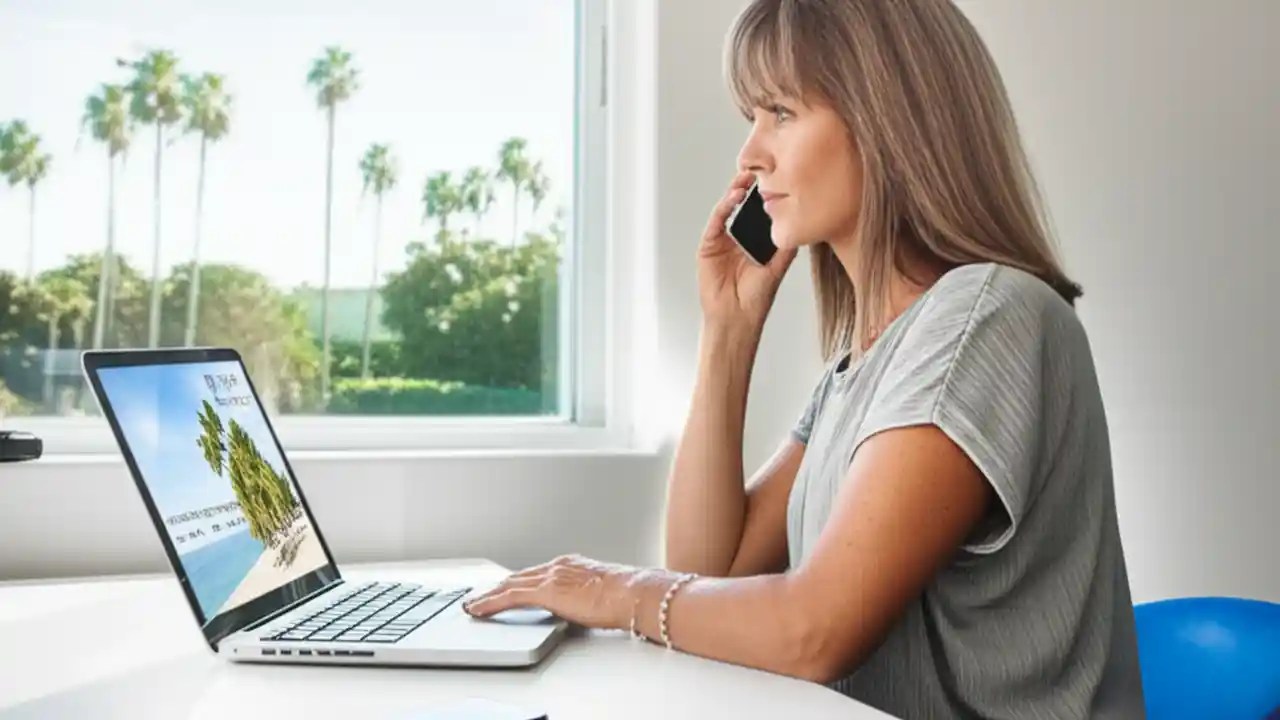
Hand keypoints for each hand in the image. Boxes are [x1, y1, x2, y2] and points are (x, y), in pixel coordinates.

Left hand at [463, 554, 643, 629]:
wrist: (634, 593)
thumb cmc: (627, 596)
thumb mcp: (602, 594)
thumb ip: (586, 598)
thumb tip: (584, 610)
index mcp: (571, 565)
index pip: (535, 574)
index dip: (515, 582)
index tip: (503, 589)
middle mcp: (557, 566)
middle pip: (517, 577)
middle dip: (496, 587)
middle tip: (478, 597)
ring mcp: (550, 576)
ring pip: (508, 585)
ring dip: (487, 596)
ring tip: (472, 606)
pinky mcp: (546, 591)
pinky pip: (509, 597)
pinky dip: (490, 603)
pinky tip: (478, 610)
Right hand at [698, 171, 798, 327]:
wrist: (737, 318)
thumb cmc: (756, 299)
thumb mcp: (777, 267)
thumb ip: (786, 246)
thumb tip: (802, 222)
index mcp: (755, 243)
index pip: (760, 214)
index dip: (768, 197)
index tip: (779, 180)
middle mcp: (738, 238)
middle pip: (744, 207)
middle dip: (751, 188)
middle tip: (762, 170)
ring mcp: (722, 241)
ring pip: (728, 209)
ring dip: (737, 191)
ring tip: (748, 177)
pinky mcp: (708, 245)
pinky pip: (716, 221)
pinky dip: (724, 207)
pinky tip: (735, 196)